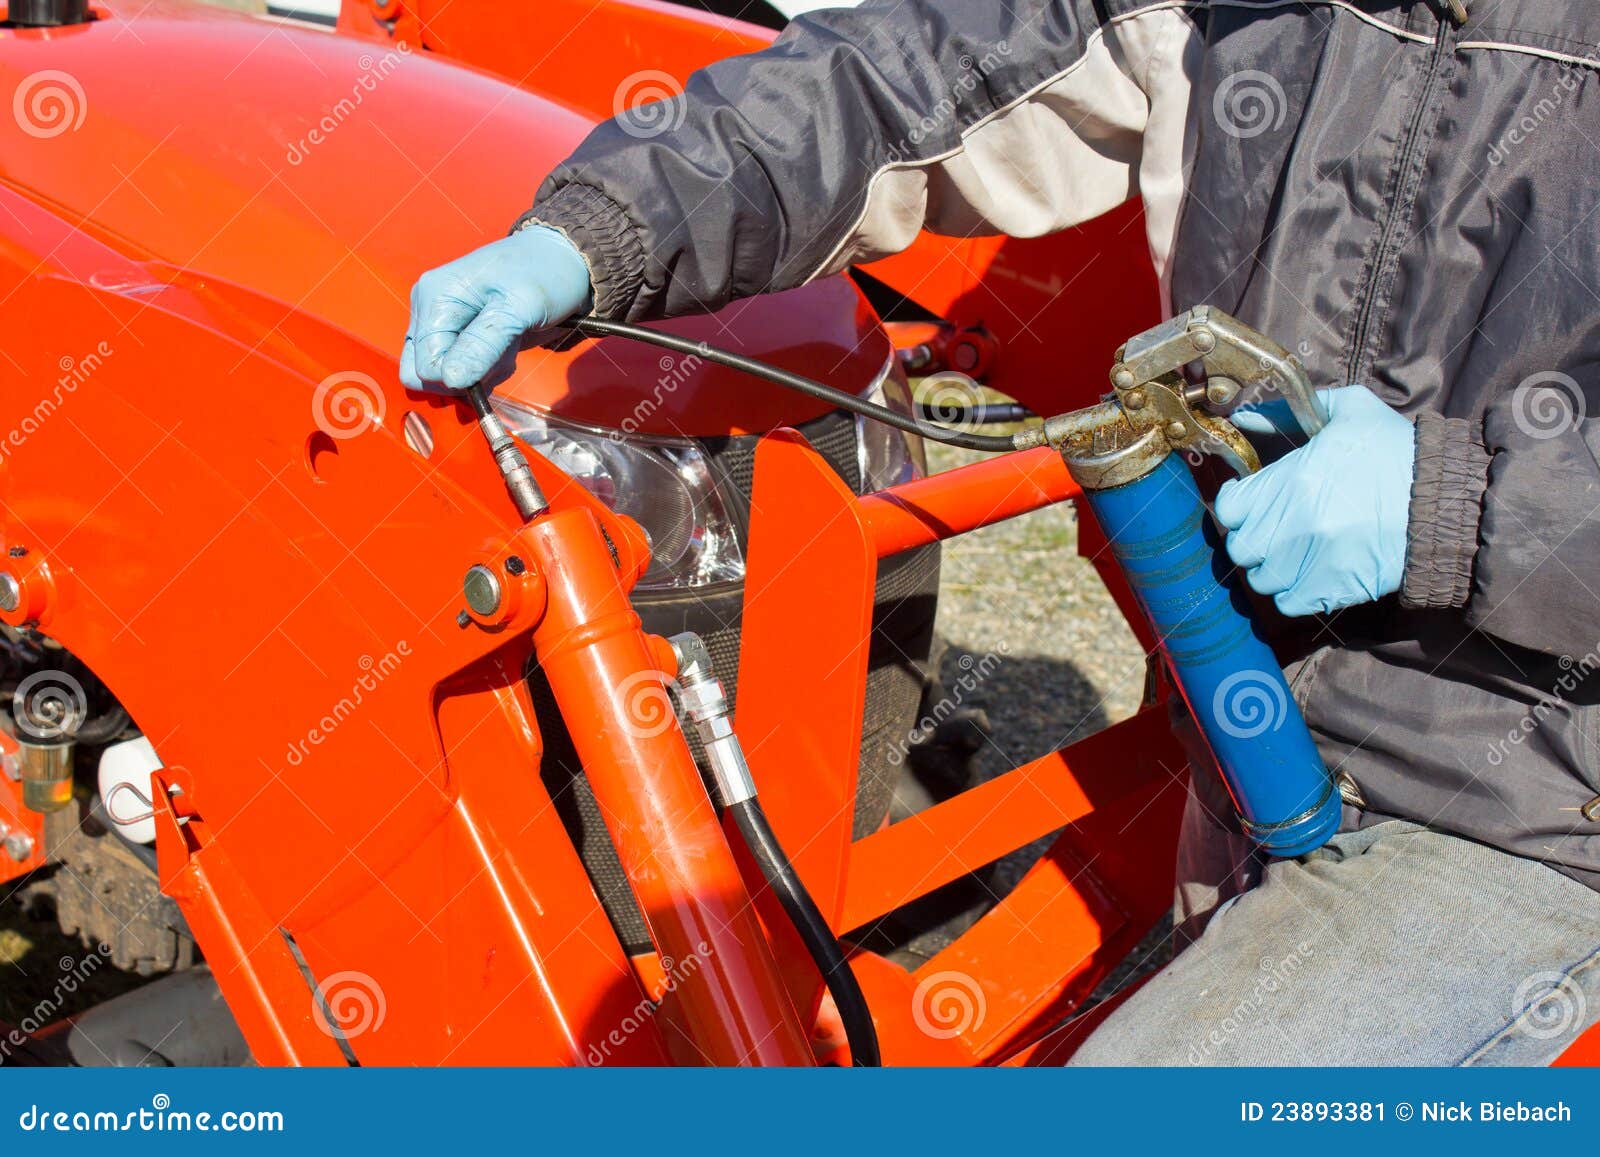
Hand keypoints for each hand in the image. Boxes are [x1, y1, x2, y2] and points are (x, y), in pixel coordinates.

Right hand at [400, 226, 591, 393]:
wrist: (562, 259)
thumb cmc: (543, 274)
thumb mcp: (519, 308)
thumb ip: (483, 344)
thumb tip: (451, 379)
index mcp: (435, 296)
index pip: (425, 365)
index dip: (459, 377)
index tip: (496, 364)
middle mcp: (431, 308)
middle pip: (429, 371)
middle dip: (469, 375)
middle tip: (504, 353)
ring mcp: (444, 320)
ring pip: (448, 373)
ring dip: (483, 371)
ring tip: (510, 342)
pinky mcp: (460, 331)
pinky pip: (462, 366)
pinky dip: (487, 366)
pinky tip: (507, 345)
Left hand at [1214, 385, 1414, 616]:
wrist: (1449, 502)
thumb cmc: (1397, 452)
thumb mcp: (1349, 411)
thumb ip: (1288, 411)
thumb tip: (1242, 418)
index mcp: (1293, 479)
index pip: (1228, 508)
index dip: (1236, 504)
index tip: (1252, 500)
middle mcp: (1294, 524)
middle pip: (1240, 546)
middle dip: (1253, 536)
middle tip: (1276, 526)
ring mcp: (1310, 562)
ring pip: (1260, 578)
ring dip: (1271, 567)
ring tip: (1295, 551)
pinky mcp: (1330, 590)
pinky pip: (1286, 603)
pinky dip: (1292, 593)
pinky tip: (1310, 573)